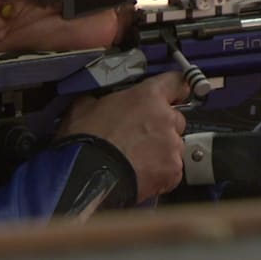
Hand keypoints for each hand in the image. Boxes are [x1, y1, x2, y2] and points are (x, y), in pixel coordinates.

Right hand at [57, 72, 189, 201]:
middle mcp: (166, 118)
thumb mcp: (84, 106)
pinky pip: (172, 169)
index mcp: (148, 96)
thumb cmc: (86, 142)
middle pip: (175, 119)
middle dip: (161, 126)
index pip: (176, 82)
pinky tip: (140, 173)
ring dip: (160, 150)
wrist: (87, 178)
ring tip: (135, 159)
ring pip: (174, 146)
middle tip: (138, 136)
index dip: (174, 89)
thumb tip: (99, 99)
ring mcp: (172, 146)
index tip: (173, 94)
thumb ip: (102, 97)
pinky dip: (160, 172)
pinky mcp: (173, 171)